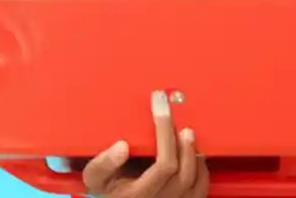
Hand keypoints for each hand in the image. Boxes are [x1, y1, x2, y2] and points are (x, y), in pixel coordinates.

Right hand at [81, 90, 208, 197]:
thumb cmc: (105, 189)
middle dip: (184, 144)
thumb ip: (104, 162)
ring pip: (195, 183)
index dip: (166, 134)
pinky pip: (200, 191)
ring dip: (194, 154)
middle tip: (180, 122)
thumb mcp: (94, 177)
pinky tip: (194, 153)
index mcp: (138, 196)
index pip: (165, 165)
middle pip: (184, 173)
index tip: (160, 107)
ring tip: (187, 134)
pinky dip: (201, 169)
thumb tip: (122, 146)